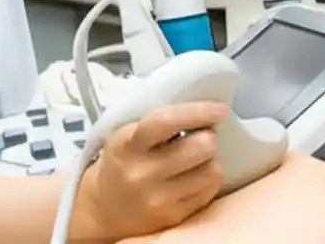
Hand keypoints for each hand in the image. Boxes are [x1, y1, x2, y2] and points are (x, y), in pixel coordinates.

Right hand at [72, 102, 229, 241]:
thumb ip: (157, 120)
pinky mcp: (173, 216)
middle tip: (201, 136)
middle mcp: (141, 173)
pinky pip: (210, 190)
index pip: (166, 121)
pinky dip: (208, 179)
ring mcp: (159, 198)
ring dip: (209, 160)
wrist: (105, 208)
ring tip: (195, 159)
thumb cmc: (123, 161)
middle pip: (201, 146)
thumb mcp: (126, 134)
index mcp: (127, 144)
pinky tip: (193, 176)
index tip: (220, 109)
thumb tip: (201, 109)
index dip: (198, 112)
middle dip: (208, 136)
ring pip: (212, 170)